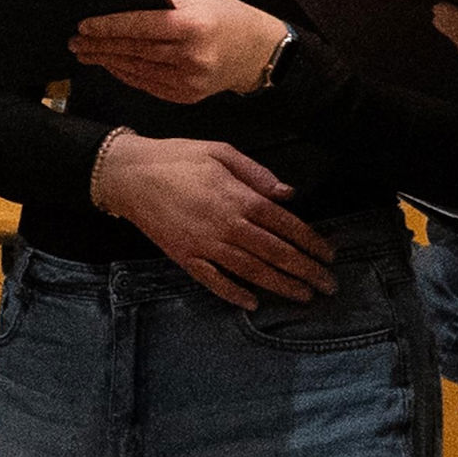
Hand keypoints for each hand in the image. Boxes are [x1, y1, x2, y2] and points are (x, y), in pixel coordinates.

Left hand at [67, 0, 290, 104]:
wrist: (260, 52)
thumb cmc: (228, 17)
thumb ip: (163, 1)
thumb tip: (122, 2)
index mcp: (192, 26)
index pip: (140, 27)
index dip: (108, 27)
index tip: (84, 26)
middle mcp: (190, 56)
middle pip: (134, 50)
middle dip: (101, 46)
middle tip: (75, 42)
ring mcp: (188, 81)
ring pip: (137, 70)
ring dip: (108, 62)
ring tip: (86, 54)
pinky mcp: (187, 96)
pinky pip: (148, 85)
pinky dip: (127, 74)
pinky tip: (112, 65)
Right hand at [94, 130, 332, 306]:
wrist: (128, 175)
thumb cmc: (177, 158)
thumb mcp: (221, 152)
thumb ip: (257, 174)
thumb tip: (288, 194)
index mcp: (239, 197)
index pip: (286, 225)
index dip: (311, 242)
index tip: (329, 255)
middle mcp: (227, 225)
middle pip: (275, 252)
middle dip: (305, 270)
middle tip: (328, 285)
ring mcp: (205, 245)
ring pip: (251, 271)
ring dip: (280, 286)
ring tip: (303, 297)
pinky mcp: (185, 257)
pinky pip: (214, 281)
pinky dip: (234, 294)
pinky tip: (253, 304)